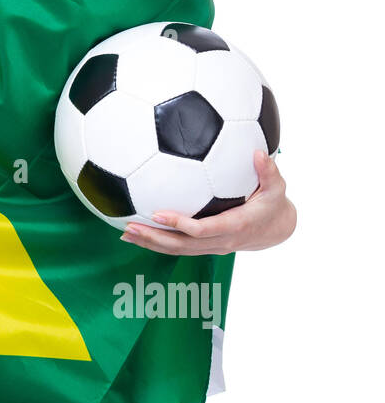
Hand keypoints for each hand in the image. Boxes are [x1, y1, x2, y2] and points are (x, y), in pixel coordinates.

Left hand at [119, 148, 296, 255]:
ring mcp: (211, 247)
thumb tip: (259, 152)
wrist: (277, 230)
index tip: (158, 213)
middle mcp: (220, 241)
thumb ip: (269, 171)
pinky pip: (179, 247)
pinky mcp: (205, 246)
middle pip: (181, 245)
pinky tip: (137, 234)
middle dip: (154, 238)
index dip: (179, 224)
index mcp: (234, 226)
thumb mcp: (277, 188)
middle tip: (129, 227)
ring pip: (177, 250)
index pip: (202, 230)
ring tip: (125, 234)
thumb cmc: (273, 204)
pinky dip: (157, 243)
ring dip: (150, 243)